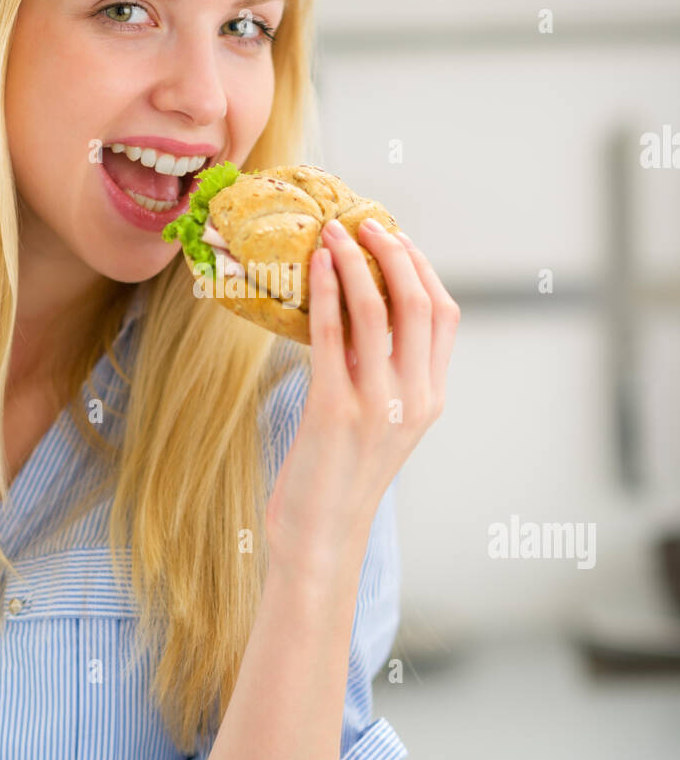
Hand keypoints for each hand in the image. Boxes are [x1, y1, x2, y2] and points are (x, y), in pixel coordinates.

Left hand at [265, 218, 460, 583]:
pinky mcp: (335, 410)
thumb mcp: (375, 422)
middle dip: (393, 251)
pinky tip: (313, 268)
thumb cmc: (336, 479)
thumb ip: (378, 373)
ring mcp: (378, 405)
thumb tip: (355, 312)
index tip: (394, 238)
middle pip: (419, 302)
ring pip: (377, 309)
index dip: (422, 268)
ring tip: (331, 232)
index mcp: (431, 399)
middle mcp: (414, 398)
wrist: (319, 538)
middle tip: (364, 221)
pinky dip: (324, 292)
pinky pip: (332, 334)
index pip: (445, 316)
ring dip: (353, 261)